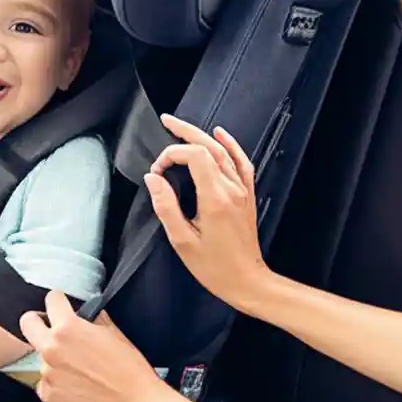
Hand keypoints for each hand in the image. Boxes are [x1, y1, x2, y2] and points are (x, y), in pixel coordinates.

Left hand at [20, 291, 169, 401]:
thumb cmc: (129, 369)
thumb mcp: (113, 332)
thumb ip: (92, 318)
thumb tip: (84, 314)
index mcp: (67, 328)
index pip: (51, 299)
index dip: (59, 300)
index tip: (62, 304)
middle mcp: (51, 349)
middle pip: (27, 323)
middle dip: (38, 320)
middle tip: (52, 326)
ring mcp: (47, 373)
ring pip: (40, 355)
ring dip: (53, 356)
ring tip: (78, 366)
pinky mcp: (48, 395)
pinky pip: (43, 380)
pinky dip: (56, 380)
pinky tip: (75, 383)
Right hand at [146, 114, 270, 311]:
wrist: (247, 281)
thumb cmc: (215, 267)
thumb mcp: (182, 241)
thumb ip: (167, 206)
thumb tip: (153, 179)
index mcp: (215, 198)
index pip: (194, 156)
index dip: (172, 155)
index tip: (157, 172)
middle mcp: (232, 188)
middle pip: (209, 146)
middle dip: (185, 132)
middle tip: (166, 121)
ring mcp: (242, 190)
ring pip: (224, 151)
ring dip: (202, 135)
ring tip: (182, 126)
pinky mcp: (247, 196)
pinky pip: (241, 162)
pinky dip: (231, 145)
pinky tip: (221, 135)